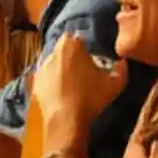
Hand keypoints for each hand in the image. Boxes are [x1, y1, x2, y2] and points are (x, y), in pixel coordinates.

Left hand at [31, 33, 126, 149]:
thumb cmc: (91, 97)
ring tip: (71, 84)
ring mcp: (41, 68)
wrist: (66, 120)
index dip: (83, 47)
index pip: (76, 38)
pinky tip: (60, 93)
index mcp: (71, 46)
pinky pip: (45, 78)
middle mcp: (53, 52)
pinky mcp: (34, 83)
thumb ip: (121, 69)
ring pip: (52, 63)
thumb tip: (122, 62)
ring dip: (60, 69)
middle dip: (70, 56)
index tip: (90, 58)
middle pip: (62, 49)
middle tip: (81, 70)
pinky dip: (51, 82)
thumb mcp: (115, 83)